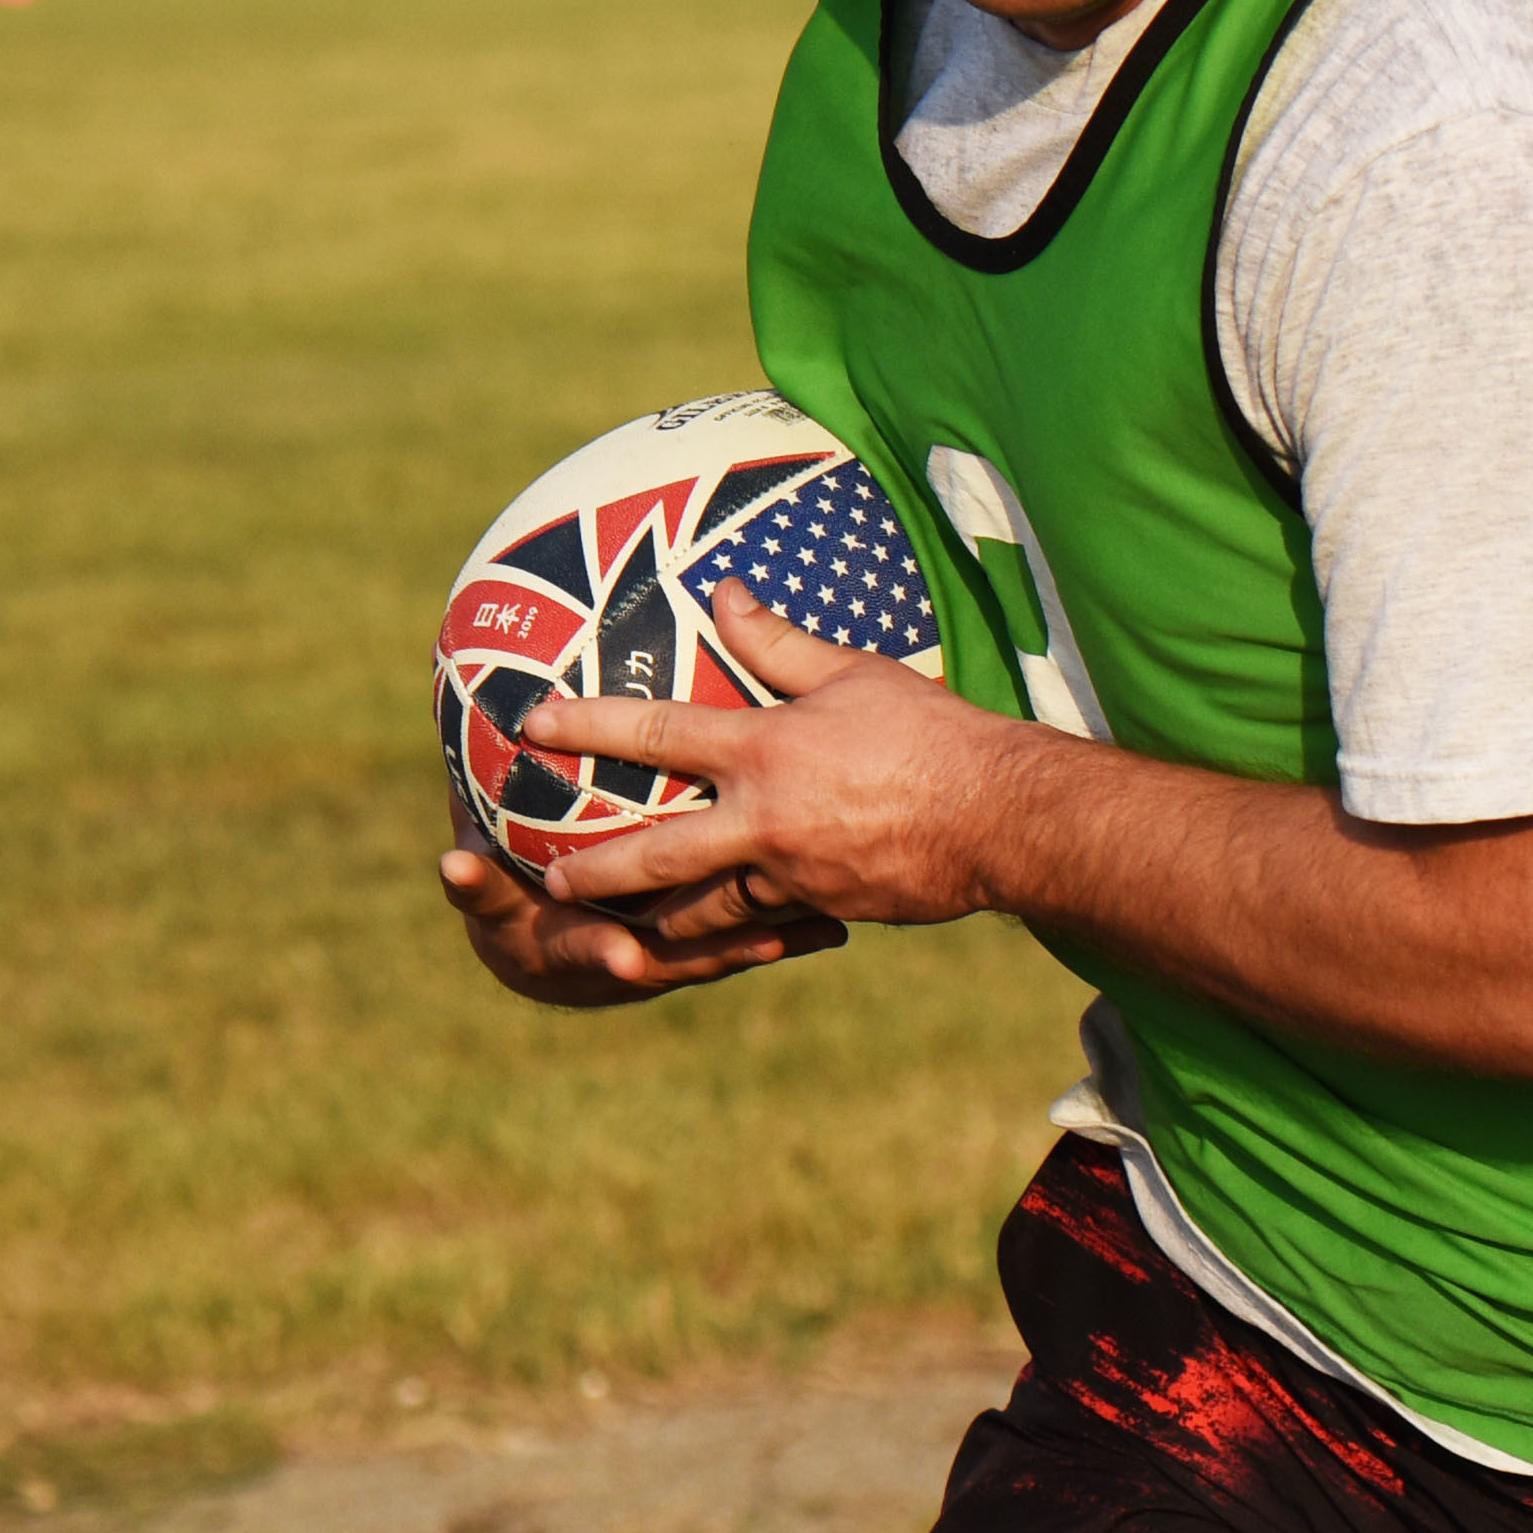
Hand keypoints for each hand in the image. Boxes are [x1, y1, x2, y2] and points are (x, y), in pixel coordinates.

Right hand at [435, 836, 837, 1006]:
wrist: (552, 953)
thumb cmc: (519, 910)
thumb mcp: (489, 901)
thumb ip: (474, 884)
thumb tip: (451, 864)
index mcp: (574, 946)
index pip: (583, 947)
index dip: (599, 951)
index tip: (619, 955)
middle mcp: (628, 962)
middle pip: (669, 960)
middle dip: (710, 951)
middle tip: (756, 945)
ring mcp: (671, 958)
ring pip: (721, 953)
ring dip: (764, 942)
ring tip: (812, 929)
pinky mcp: (708, 946)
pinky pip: (754, 937)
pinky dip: (791, 931)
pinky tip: (839, 922)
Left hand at [531, 590, 1042, 941]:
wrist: (999, 818)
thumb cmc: (931, 734)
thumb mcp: (854, 674)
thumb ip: (780, 643)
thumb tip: (727, 594)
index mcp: (762, 750)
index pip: (654, 731)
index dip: (587, 725)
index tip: (533, 725)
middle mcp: (762, 819)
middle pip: (655, 856)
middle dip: (596, 870)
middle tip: (547, 880)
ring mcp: (790, 874)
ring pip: (703, 910)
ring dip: (657, 922)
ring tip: (624, 928)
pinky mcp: (821, 908)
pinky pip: (763, 925)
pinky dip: (734, 933)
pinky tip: (717, 938)